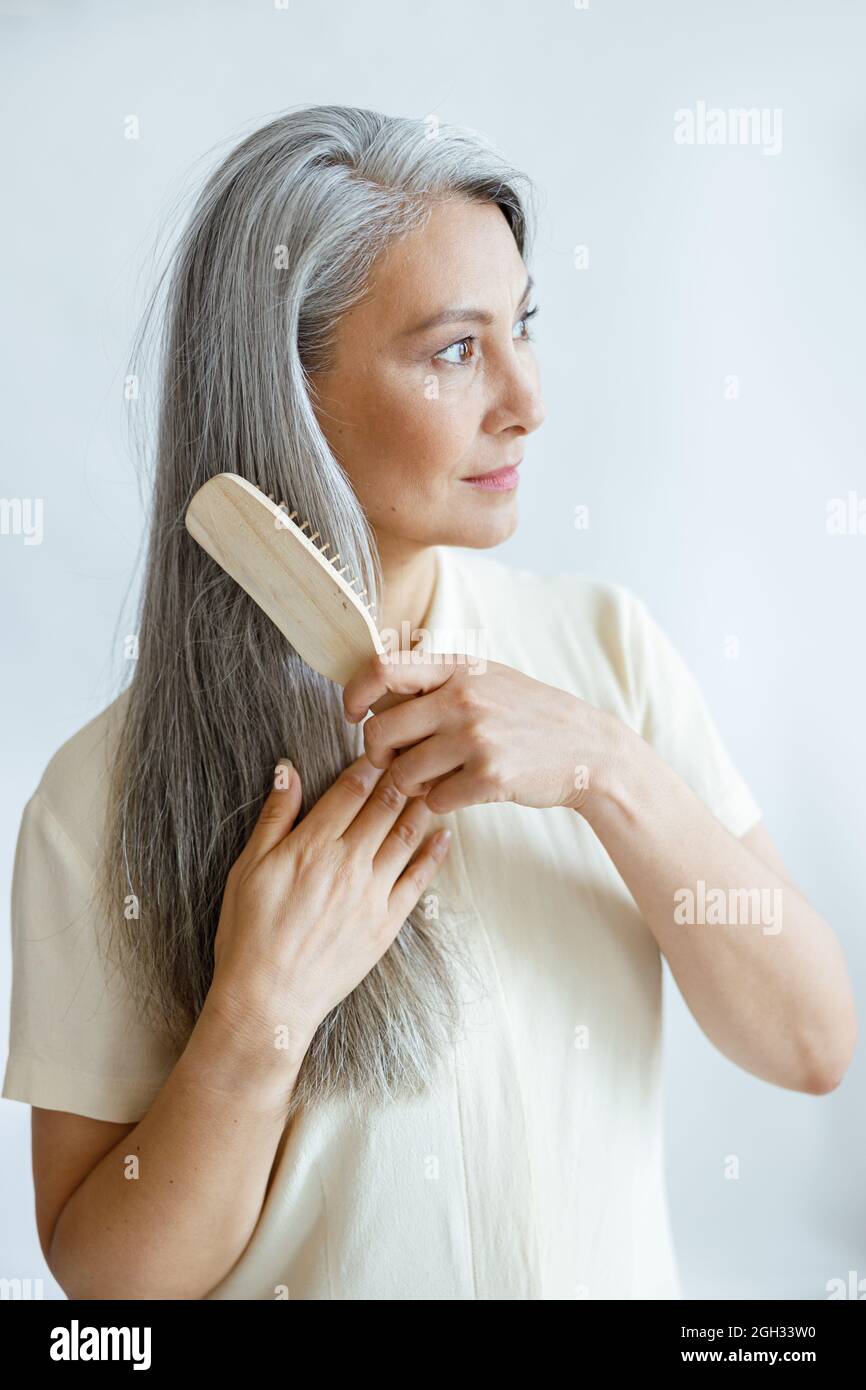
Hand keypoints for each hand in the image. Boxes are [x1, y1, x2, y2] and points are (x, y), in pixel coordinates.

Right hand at [209, 753, 451, 1061]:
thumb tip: (287, 769)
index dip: (371, 761)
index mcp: (313, 845)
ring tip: (438, 781)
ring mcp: (372, 893)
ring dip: (425, 804)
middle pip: (386, 804)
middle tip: (420, 750)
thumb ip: (275, 816)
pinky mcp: (387, 922)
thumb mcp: (248, 867)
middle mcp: (349, 863)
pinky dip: (434, 853)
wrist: (269, 1000)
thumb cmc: (249, 933)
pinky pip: (418, 879)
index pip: (352, 788)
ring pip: (408, 835)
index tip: (384, 743)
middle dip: (405, 772)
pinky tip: (444, 834)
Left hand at [342, 651, 623, 815]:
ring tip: (434, 777)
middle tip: (393, 760)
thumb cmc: (526, 714)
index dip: (354, 694)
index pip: (381, 669)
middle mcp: (462, 698)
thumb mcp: (485, 677)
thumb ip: (435, 680)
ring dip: (409, 784)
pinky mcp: (490, 776)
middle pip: (379, 731)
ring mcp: (476, 737)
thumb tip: (372, 693)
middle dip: (377, 754)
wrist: (587, 748)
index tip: (353, 714)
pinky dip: (439, 802)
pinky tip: (460, 791)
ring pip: (402, 773)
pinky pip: (433, 800)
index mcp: (456, 668)